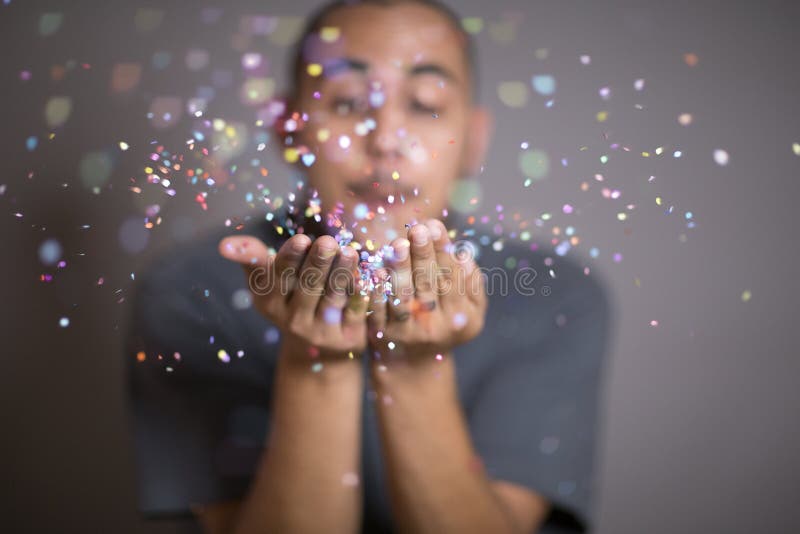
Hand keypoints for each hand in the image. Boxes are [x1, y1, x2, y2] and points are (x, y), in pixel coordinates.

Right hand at [219, 233, 368, 360]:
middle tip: (329, 242)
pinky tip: (372, 273)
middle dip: (318, 263)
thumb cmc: (291, 296)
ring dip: (342, 274)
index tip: (302, 240)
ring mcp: (321, 331)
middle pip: (307, 286)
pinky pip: (357, 310)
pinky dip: (364, 292)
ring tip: (351, 252)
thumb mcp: (268, 280)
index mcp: (271, 302)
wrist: (319, 348)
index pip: (279, 277)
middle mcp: (292, 320)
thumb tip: (222, 244)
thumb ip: (251, 257)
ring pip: (333, 297)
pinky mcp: (347, 338)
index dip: (291, 258)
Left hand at [367, 219, 486, 359]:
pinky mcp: (384, 337)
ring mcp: (409, 334)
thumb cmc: (445, 325)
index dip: (443, 250)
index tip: (434, 225)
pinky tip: (376, 269)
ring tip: (398, 244)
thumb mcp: (469, 311)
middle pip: (429, 284)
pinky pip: (379, 309)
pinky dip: (377, 289)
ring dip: (400, 268)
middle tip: (417, 229)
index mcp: (463, 318)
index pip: (452, 277)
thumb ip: (472, 283)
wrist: (414, 366)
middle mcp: (438, 328)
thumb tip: (464, 254)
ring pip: (404, 296)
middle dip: (423, 255)